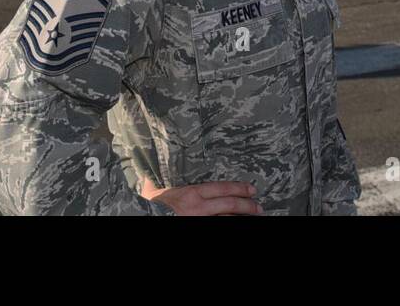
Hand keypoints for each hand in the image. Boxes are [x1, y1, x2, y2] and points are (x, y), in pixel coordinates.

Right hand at [139, 179, 261, 215]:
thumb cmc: (151, 204)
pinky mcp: (197, 228)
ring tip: (254, 217)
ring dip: (241, 218)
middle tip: (259, 207)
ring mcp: (199, 221)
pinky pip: (218, 226)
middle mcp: (198, 208)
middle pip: (230, 205)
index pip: (222, 188)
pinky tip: (236, 223)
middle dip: (247, 206)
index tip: (252, 189)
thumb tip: (160, 172)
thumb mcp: (160, 190)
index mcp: (191, 194)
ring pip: (226, 219)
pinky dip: (228, 223)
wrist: (141, 215)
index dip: (240, 189)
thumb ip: (168, 183)